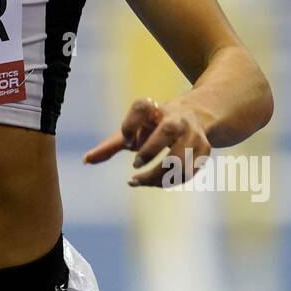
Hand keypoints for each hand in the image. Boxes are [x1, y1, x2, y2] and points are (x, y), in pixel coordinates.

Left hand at [81, 96, 211, 185]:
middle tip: (135, 164)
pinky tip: (152, 183)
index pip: (141, 107)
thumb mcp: (133, 131)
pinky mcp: (204, 151)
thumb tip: (86, 161)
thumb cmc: (154, 126)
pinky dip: (169, 182)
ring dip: (158, 175)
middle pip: (167, 130)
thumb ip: (110, 146)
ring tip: (138, 180)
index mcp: (155, 109)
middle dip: (150, 150)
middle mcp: (177, 118)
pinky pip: (188, 172)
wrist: (194, 117)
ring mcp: (193, 134)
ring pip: (180, 158)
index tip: (126, 142)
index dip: (129, 125)